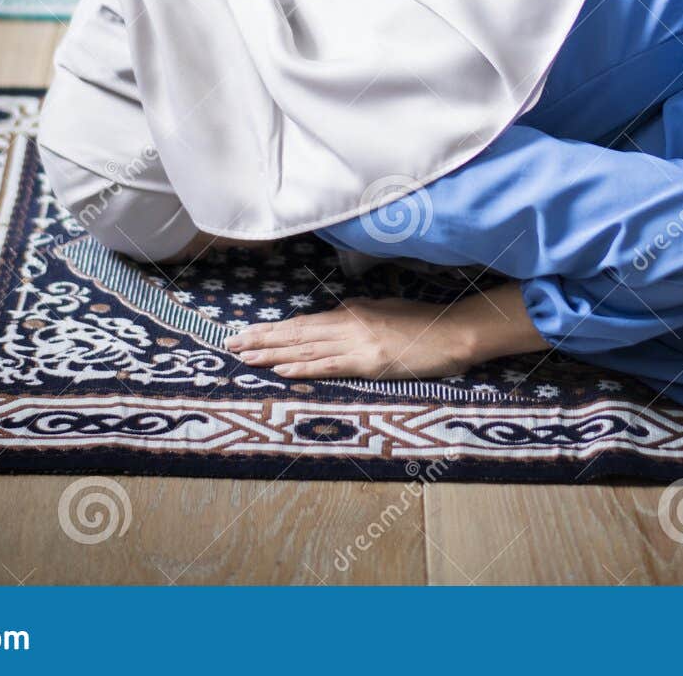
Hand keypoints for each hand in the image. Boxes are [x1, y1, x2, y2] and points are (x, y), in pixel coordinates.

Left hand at [224, 297, 478, 379]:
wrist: (452, 332)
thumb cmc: (424, 324)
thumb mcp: (387, 311)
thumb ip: (360, 316)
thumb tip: (341, 320)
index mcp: (352, 311)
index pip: (305, 322)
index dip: (274, 328)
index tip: (248, 332)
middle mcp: (348, 323)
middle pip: (296, 332)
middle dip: (261, 338)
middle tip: (230, 343)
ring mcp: (356, 342)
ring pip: (305, 348)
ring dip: (272, 353)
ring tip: (244, 357)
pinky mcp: (367, 362)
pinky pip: (328, 366)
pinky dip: (302, 368)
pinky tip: (281, 370)